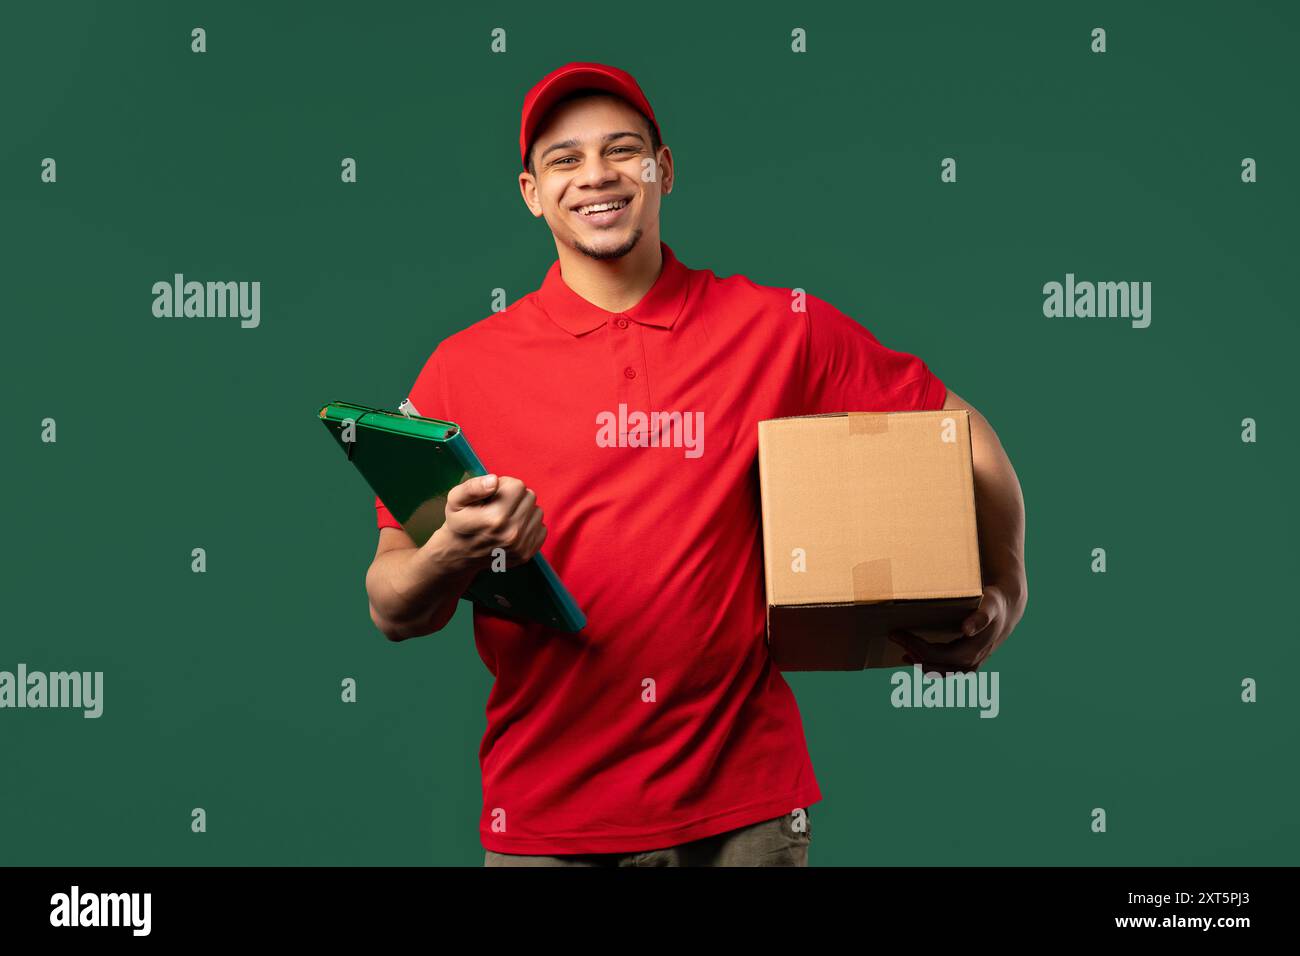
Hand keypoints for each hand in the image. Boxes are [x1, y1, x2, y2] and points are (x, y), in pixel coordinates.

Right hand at [432, 473, 547, 571]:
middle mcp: (511, 533)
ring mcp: (520, 546)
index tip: (493, 494)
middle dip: (516, 497)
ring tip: (505, 518)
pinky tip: (513, 529)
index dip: (505, 485)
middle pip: (530, 497)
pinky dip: (529, 526)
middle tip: (499, 506)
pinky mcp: (527, 554)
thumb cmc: (458, 523)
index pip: (518, 486)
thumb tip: (494, 480)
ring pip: (537, 512)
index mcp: (495, 518)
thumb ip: (473, 487)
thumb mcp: (455, 499)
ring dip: (524, 511)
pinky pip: (541, 529)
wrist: (459, 555)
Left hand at [888, 582, 1023, 673]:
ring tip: (903, 652)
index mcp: (971, 652)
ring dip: (920, 663)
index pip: (935, 655)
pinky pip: (944, 669)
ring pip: (938, 671)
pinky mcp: (966, 662)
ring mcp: (968, 665)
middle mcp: (970, 663)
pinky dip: (928, 664)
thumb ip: (981, 617)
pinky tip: (914, 656)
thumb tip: (967, 630)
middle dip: (913, 653)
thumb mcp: (990, 606)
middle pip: (934, 665)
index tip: (897, 633)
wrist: (1006, 610)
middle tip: (894, 637)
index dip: (914, 646)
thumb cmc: (995, 605)